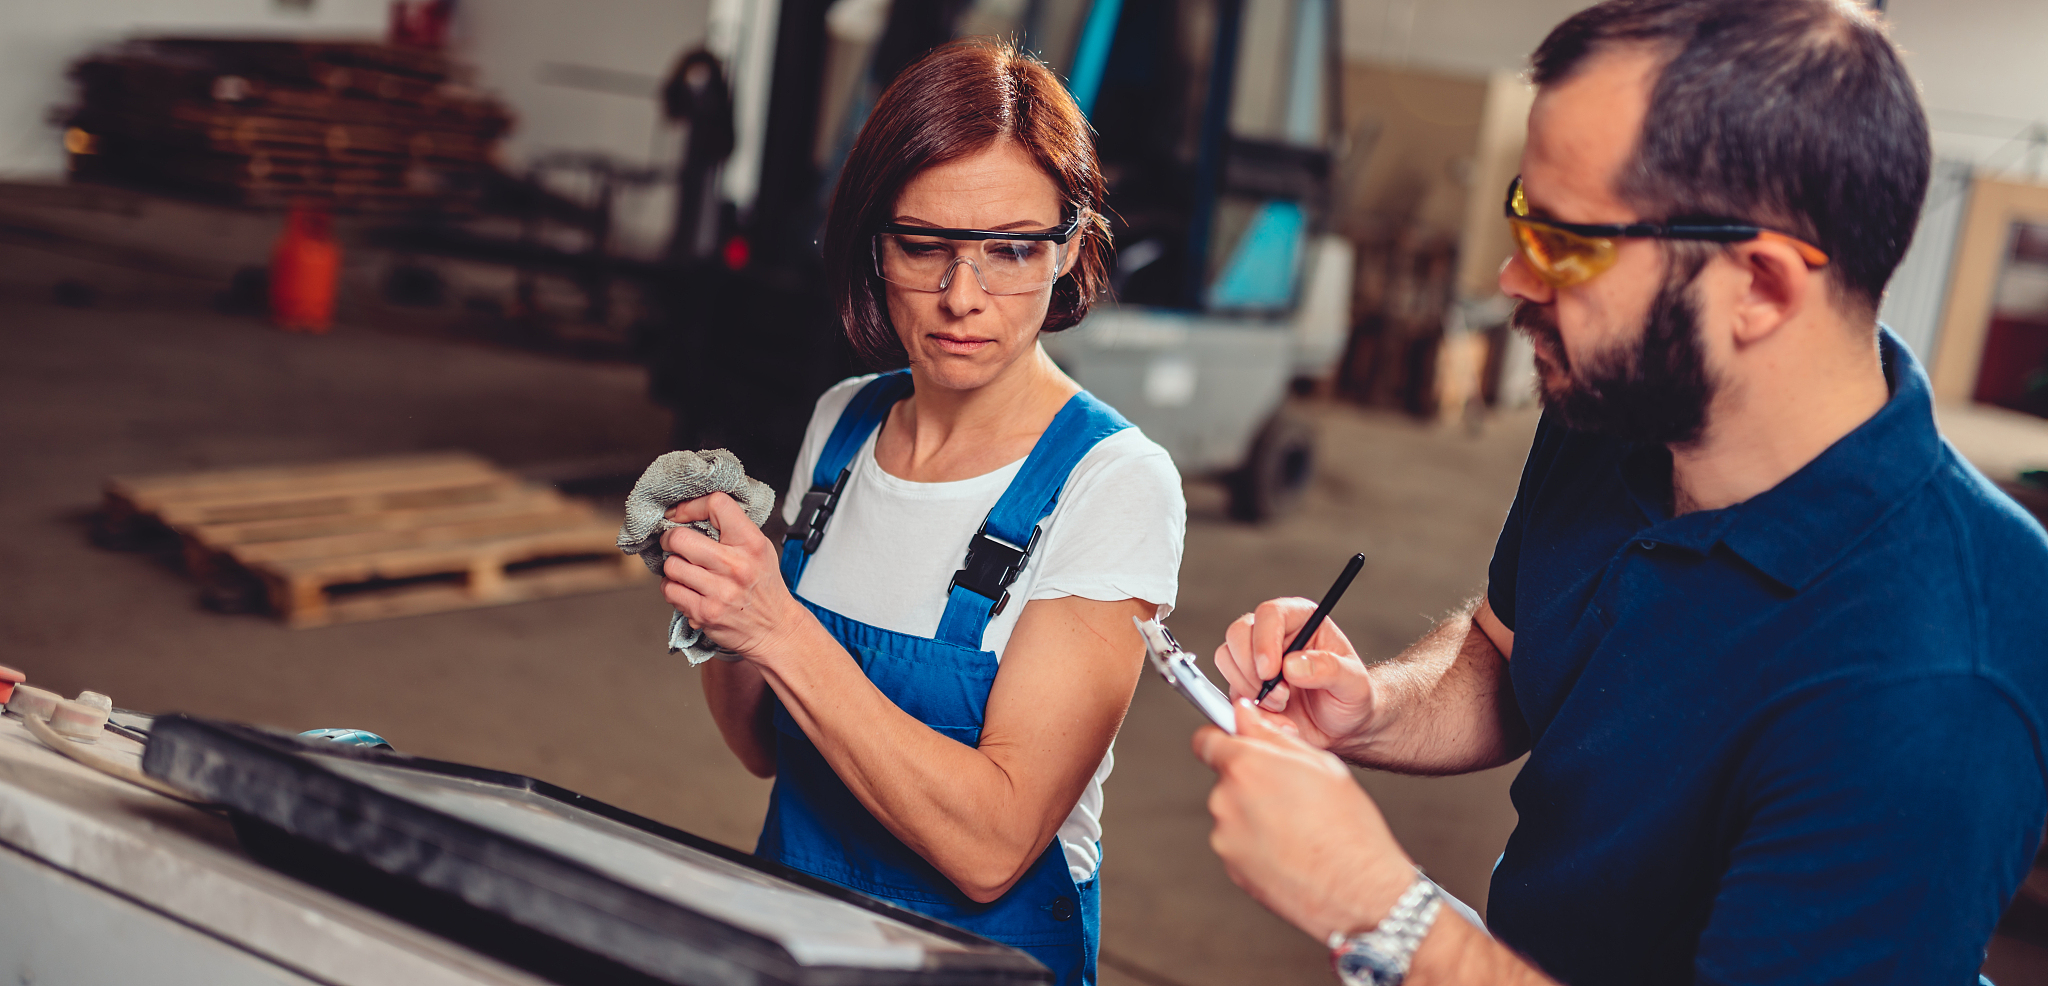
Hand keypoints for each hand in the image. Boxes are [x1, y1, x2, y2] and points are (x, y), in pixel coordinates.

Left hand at [661, 493, 806, 659]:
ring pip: (670, 565)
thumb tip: (690, 514)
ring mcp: (720, 591)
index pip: (716, 504)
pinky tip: (686, 589)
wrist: (774, 629)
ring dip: (672, 567)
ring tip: (684, 570)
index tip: (681, 515)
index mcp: (751, 543)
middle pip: (680, 538)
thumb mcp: (760, 549)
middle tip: (674, 543)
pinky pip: (670, 590)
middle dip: (670, 539)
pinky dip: (672, 588)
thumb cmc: (763, 586)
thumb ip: (732, 529)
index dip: (691, 506)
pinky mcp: (705, 612)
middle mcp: (736, 566)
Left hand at [1193, 700, 1415, 942]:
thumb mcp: (1319, 764)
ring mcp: (1225, 837)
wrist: (1359, 891)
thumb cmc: (1348, 827)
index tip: (1236, 746)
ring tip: (1298, 829)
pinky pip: (1239, 844)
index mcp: (1246, 766)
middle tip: (1292, 795)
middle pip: (1226, 779)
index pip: (1206, 740)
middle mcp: (1226, 799)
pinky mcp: (1232, 867)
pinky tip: (1292, 851)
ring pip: (1234, 813)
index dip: (1222, 741)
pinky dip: (1258, 845)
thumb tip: (1245, 715)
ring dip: (1255, 815)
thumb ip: (1272, 735)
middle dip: (1251, 781)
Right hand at [1213, 598, 1377, 749]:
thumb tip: (1292, 664)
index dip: (1264, 641)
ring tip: (1282, 706)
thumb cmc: (1351, 697)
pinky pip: (1230, 691)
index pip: (1270, 614)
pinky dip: (1250, 710)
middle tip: (1280, 696)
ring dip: (1249, 688)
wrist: (1343, 727)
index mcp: (1301, 620)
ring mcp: (1255, 659)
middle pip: (1238, 633)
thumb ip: (1328, 669)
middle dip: (1252, 670)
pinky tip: (1278, 718)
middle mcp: (1273, 634)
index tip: (1271, 672)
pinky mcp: (1245, 684)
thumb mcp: (1353, 683)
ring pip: (1226, 659)